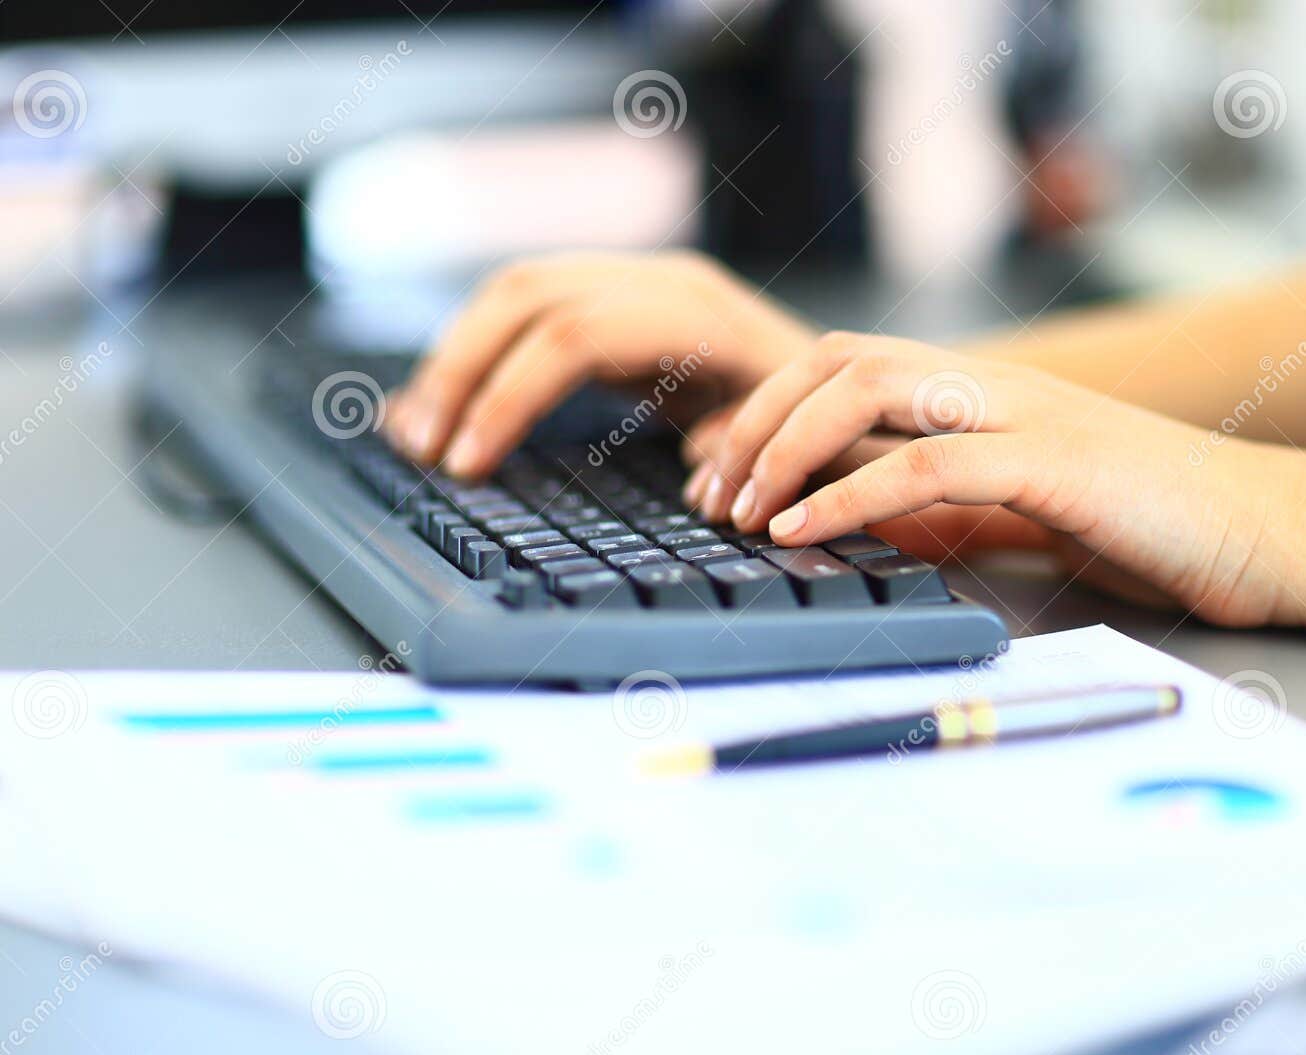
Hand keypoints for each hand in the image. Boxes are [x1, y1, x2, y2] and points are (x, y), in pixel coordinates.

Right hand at [382, 251, 814, 476]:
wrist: (840, 373)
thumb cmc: (818, 419)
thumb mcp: (794, 440)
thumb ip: (747, 452)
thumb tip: (700, 470)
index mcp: (697, 313)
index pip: (572, 335)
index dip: (509, 398)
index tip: (467, 467)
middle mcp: (655, 280)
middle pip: (524, 297)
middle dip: (460, 372)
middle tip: (423, 451)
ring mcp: (629, 281)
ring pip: (511, 293)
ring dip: (454, 360)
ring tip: (414, 432)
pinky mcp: (610, 299)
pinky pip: (523, 310)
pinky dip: (476, 354)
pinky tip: (442, 405)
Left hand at [687, 331, 1305, 628]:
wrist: (1259, 532)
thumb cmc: (1142, 523)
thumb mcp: (1014, 512)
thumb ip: (937, 504)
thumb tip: (849, 519)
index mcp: (978, 391)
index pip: (845, 364)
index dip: (767, 408)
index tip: (716, 471)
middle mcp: (990, 384)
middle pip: (840, 358)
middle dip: (756, 418)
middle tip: (709, 491)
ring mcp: (1021, 412)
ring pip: (869, 388)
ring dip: (785, 448)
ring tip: (738, 510)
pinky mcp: (1052, 459)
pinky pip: (927, 462)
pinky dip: (849, 495)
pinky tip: (802, 532)